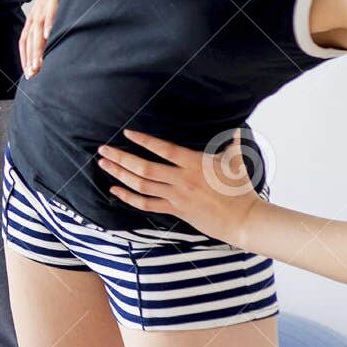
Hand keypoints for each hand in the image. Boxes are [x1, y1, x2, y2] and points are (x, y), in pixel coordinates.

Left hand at [19, 0, 63, 76]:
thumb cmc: (53, 4)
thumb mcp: (46, 18)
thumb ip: (46, 34)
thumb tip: (46, 55)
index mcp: (32, 23)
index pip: (24, 43)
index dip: (25, 58)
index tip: (29, 74)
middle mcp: (35, 17)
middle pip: (30, 40)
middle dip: (32, 57)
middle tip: (34, 72)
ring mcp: (43, 9)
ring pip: (38, 30)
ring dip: (38, 47)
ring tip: (39, 62)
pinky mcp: (54, 0)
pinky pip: (51, 13)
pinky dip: (49, 24)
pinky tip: (49, 35)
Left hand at [96, 129, 260, 240]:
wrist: (243, 219)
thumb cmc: (240, 188)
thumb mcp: (236, 161)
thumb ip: (232, 141)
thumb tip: (235, 127)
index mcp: (194, 163)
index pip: (163, 149)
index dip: (143, 141)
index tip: (127, 133)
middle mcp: (181, 179)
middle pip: (144, 168)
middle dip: (120, 158)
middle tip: (103, 149)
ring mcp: (176, 196)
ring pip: (141, 185)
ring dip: (120, 175)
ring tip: (104, 164)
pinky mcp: (175, 210)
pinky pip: (146, 204)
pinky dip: (128, 197)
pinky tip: (114, 190)